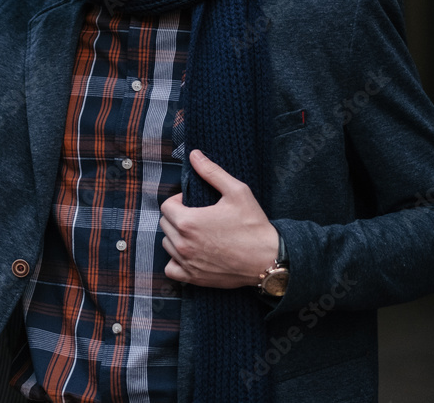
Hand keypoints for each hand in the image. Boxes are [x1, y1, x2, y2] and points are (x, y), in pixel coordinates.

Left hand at [159, 149, 278, 287]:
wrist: (269, 258)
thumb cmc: (253, 225)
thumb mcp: (237, 191)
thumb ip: (212, 172)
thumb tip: (194, 155)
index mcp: (189, 221)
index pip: (166, 206)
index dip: (178, 201)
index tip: (192, 203)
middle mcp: (183, 244)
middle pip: (165, 224)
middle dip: (177, 217)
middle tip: (197, 216)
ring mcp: (187, 263)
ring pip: (167, 244)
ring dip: (176, 237)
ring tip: (196, 233)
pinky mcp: (194, 278)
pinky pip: (171, 269)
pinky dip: (176, 261)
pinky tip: (190, 254)